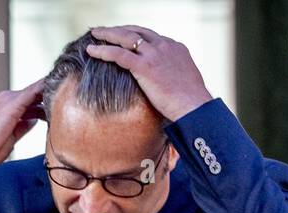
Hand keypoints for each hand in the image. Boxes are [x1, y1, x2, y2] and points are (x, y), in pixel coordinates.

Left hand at [84, 25, 212, 122]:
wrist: (196, 107)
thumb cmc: (192, 103)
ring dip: (108, 34)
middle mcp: (165, 46)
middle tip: (106, 30)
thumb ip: (174, 77)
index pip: (152, 36)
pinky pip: (119, 54)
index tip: (125, 37)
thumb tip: (167, 86)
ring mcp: (154, 54)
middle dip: (120, 29)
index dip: (136, 35)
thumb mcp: (186, 83)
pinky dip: (103, 50)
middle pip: (137, 31)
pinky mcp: (145, 66)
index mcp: (176, 48)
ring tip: (95, 34)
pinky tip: (91, 50)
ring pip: (125, 37)